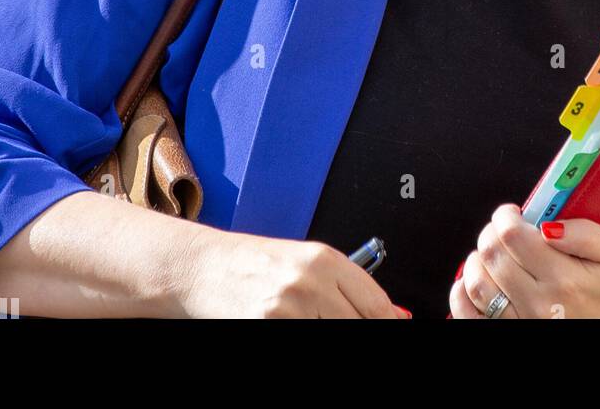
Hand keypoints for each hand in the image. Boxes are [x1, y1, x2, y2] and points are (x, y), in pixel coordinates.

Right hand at [181, 228, 411, 318]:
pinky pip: (303, 341)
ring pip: (335, 333)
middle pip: (359, 324)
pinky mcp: (266, 325)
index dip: (390, 322)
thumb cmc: (253, 263)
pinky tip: (299, 328)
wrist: (202, 266)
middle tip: (353, 330)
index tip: (397, 328)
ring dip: (332, 337)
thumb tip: (388, 314)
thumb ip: (342, 288)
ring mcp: (288, 308)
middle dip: (362, 334)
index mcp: (325, 260)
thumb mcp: (303, 264)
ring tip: (317, 323)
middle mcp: (310, 282)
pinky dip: (306, 340)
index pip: (377, 305)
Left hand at [449, 204, 599, 319]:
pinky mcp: (514, 333)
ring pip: (477, 284)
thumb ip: (586, 233)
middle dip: (491, 233)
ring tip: (492, 252)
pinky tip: (473, 280)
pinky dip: (461, 296)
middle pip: (492, 255)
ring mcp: (524, 323)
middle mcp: (540, 304)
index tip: (512, 213)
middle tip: (503, 230)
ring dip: (477, 260)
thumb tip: (549, 226)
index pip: (512, 235)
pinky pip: (471, 317)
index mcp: (564, 278)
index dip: (505, 216)